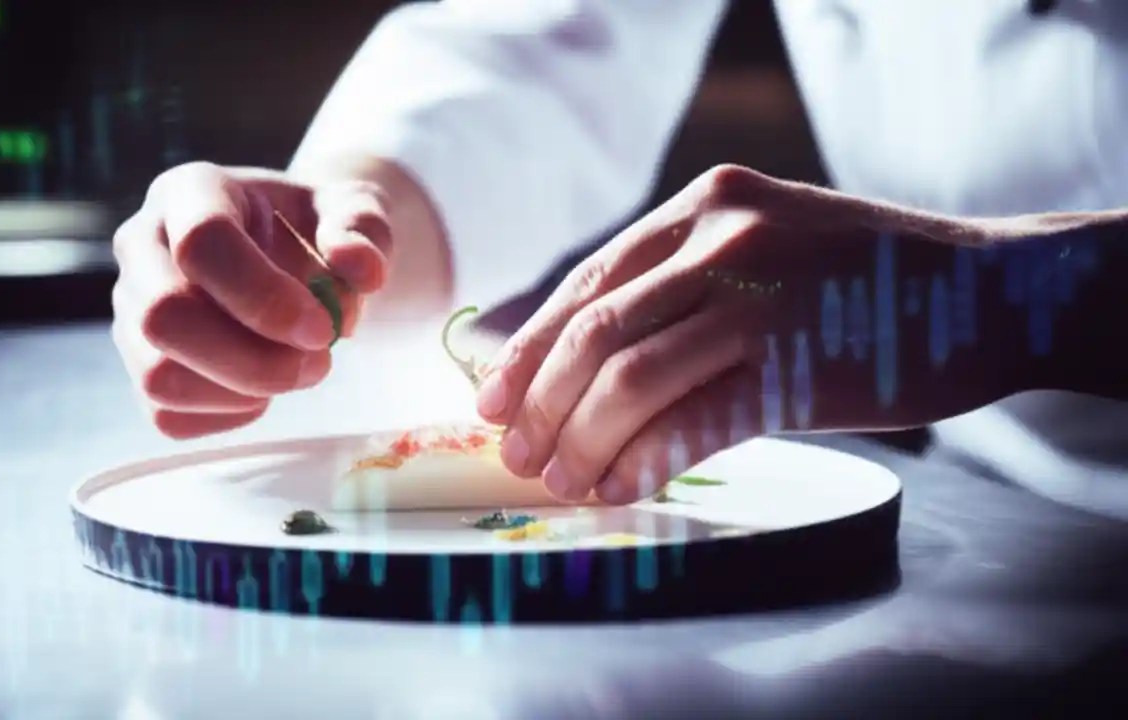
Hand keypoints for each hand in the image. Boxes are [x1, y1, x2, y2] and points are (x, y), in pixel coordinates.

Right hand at [111, 161, 391, 438]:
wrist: (292, 251)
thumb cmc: (317, 227)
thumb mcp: (355, 210)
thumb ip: (364, 229)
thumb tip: (361, 268)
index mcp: (190, 191)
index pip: (202, 243)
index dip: (263, 298)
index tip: (322, 330)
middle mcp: (141, 244)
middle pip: (164, 317)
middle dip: (253, 360)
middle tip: (320, 362)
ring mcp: (130, 308)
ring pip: (159, 376)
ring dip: (243, 392)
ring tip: (296, 370)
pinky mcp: (137, 363)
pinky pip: (168, 415)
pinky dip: (228, 415)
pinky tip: (264, 387)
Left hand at [474, 164, 1007, 503]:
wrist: (990, 291)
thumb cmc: (868, 281)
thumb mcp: (766, 247)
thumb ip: (683, 284)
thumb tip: (585, 358)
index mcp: (706, 206)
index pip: (588, 281)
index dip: (530, 348)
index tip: (494, 400)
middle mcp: (724, 238)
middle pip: (594, 331)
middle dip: (542, 402)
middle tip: (517, 452)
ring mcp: (761, 297)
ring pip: (630, 379)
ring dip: (581, 440)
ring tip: (561, 480)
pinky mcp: (796, 364)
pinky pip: (692, 422)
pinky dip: (642, 462)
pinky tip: (620, 488)